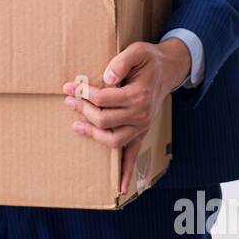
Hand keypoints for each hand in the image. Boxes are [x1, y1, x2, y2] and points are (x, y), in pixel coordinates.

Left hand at [62, 39, 190, 193]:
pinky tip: (119, 188)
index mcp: (138, 95)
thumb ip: (121, 62)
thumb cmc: (150, 60)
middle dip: (83, 110)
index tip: (69, 86)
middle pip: (104, 120)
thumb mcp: (137, 51)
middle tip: (69, 100)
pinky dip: (126, 173)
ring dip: (93, 134)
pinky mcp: (141, 132)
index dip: (83, 92)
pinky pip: (133, 156)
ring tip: (76, 126)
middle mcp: (141, 114)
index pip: (103, 98)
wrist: (169, 69)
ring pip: (113, 140)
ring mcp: (142, 126)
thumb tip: (107, 79)